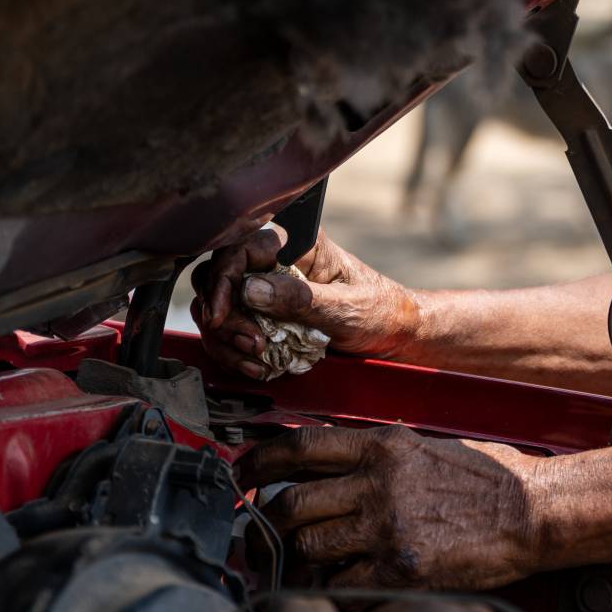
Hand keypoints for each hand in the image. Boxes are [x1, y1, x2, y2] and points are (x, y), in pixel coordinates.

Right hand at [190, 225, 419, 379]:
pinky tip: (256, 366)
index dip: (223, 278)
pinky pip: (229, 331)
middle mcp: (276, 262)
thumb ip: (300, 299)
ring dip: (226, 338)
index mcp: (298, 245)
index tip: (222, 313)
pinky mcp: (264, 318)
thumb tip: (251, 288)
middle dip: (223, 315)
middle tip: (250, 343)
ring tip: (257, 358)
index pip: (240, 247)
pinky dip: (233, 352)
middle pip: (217, 276)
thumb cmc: (381, 312)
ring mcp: (267, 291)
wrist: (394, 338)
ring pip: (217, 306)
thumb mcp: (346, 308)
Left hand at [239, 425, 543, 589]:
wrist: (532, 511)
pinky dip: (332, 588)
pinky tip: (342, 584)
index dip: (259, 461)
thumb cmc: (488, 478)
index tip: (243, 474)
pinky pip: (339, 584)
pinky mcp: (399, 568)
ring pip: (308, 545)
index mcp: (383, 445)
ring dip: (299, 558)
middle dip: (270, 522)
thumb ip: (378, 452)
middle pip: (291, 502)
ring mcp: (386, 527)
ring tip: (304, 563)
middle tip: (265, 533)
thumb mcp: (427, 446)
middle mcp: (378, 482)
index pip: (299, 446)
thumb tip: (329, 461)